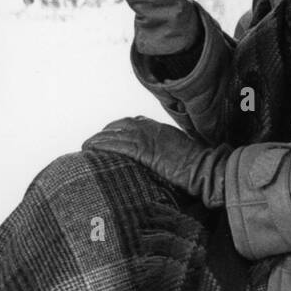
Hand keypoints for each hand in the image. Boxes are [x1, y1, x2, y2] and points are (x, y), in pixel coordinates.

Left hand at [82, 116, 228, 207]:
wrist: (204, 168)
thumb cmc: (197, 163)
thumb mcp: (179, 150)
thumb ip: (166, 149)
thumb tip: (158, 158)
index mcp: (159, 128)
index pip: (132, 122)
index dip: (116, 128)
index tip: (107, 135)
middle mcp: (151, 129)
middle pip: (120, 125)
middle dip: (104, 133)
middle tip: (92, 143)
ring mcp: (148, 138)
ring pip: (115, 134)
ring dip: (98, 140)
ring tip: (86, 146)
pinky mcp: (146, 151)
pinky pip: (119, 146)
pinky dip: (103, 146)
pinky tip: (93, 150)